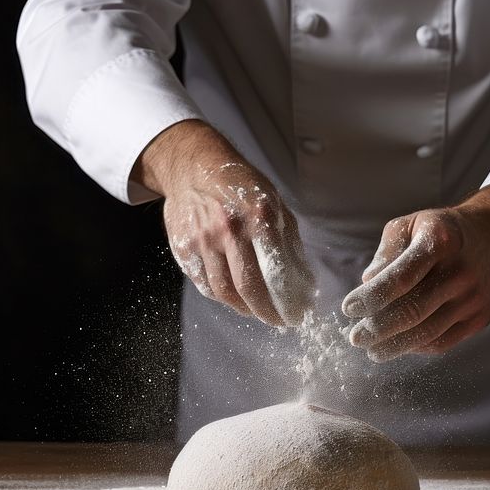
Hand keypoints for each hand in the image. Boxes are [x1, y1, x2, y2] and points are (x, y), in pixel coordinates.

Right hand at [133, 120, 313, 325]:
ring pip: (225, 292)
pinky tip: (236, 298)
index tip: (296, 316)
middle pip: (250, 288)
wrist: (194, 167)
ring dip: (246, 309)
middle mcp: (229, 230)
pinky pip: (205, 285)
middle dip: (267, 313)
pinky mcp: (184, 249)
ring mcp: (203, 241)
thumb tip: (305, 284)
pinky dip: (224, 298)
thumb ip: (291, 245)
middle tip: (279, 322)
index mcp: (259, 217)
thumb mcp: (275, 204)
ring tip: (259, 311)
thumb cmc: (242, 186)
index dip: (288, 301)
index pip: (277, 272)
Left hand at [341, 183, 489, 361]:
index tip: (349, 309)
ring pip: (426, 333)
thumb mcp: (410, 225)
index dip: (371, 297)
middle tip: (356, 338)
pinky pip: (442, 342)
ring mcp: (473, 298)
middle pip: (412, 311)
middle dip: (377, 329)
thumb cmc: (441, 230)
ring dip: (393, 346)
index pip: (400, 277)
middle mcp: (460, 271)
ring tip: (372, 349)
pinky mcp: (480, 318)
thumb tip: (367, 285)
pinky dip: (416, 347)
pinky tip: (399, 344)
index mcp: (440, 241)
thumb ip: (386, 254)